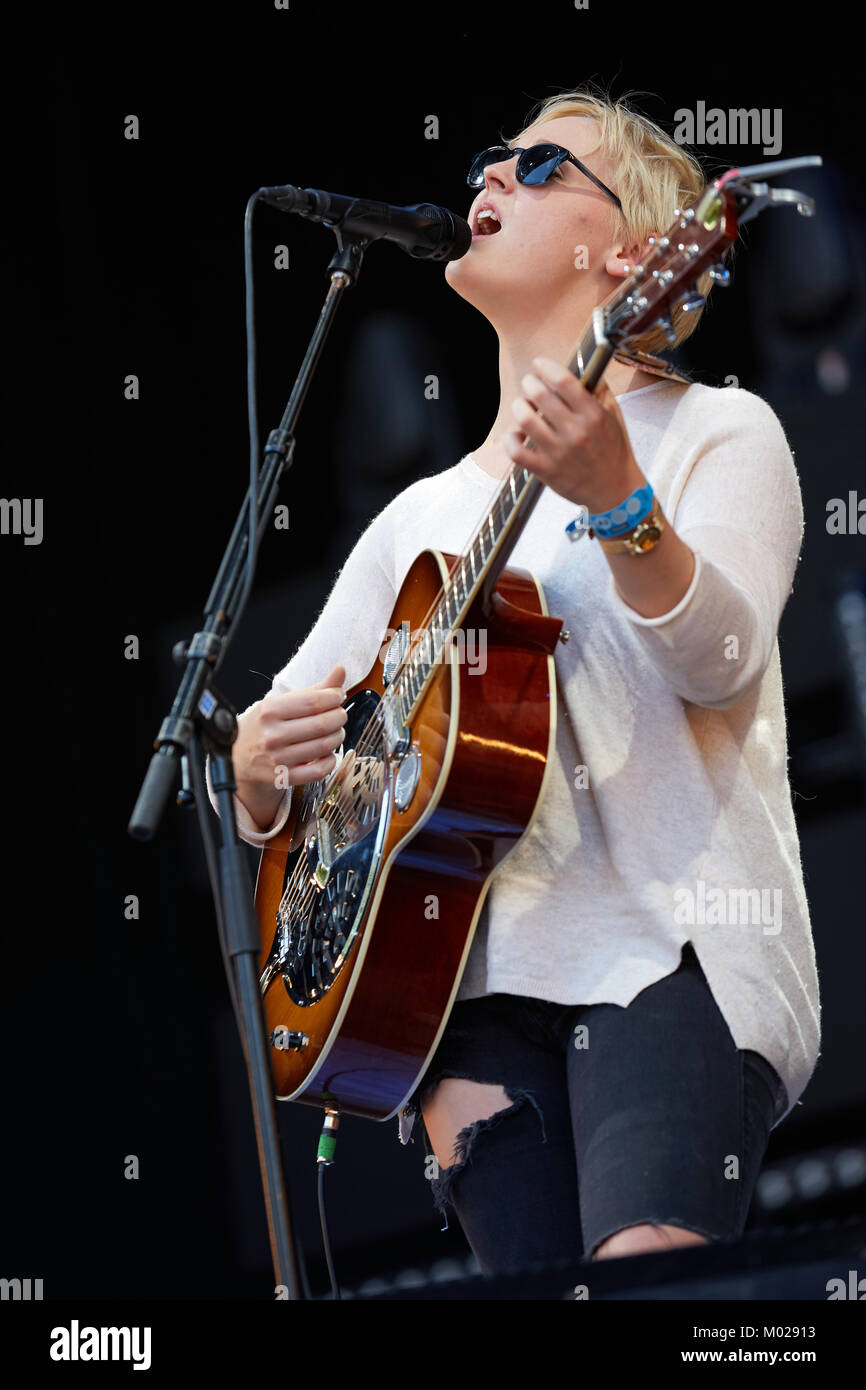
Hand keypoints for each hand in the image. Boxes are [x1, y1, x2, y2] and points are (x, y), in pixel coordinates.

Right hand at [233, 664, 347, 829]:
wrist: (238, 756)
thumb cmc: (263, 726)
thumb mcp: (280, 702)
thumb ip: (314, 689)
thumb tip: (341, 670)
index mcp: (270, 710)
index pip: (314, 701)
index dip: (334, 697)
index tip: (337, 696)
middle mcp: (272, 735)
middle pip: (322, 724)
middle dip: (339, 717)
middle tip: (339, 714)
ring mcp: (278, 758)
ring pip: (324, 746)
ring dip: (338, 736)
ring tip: (335, 731)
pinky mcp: (284, 777)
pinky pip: (319, 771)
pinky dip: (330, 761)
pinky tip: (327, 753)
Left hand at [504, 355, 645, 512]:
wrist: (615, 491)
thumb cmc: (613, 452)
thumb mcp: (614, 417)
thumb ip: (600, 391)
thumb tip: (586, 368)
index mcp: (593, 415)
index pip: (563, 381)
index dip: (545, 367)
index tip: (539, 364)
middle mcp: (575, 432)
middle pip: (539, 395)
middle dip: (529, 384)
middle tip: (530, 385)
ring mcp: (558, 453)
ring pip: (524, 419)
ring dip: (519, 407)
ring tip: (523, 407)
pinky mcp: (545, 471)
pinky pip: (516, 451)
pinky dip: (511, 439)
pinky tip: (518, 435)